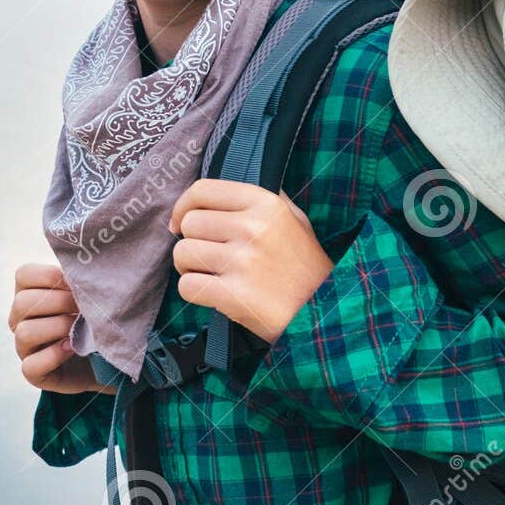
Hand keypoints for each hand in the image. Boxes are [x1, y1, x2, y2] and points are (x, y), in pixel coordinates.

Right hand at [8, 262, 116, 394]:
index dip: (49, 275)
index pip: (23, 275)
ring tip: (80, 328)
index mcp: (29, 294)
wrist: (106, 357)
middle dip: (58, 301)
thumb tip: (83, 272)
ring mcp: (24, 348)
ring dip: (57, 327)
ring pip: (24, 332)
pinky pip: (30, 366)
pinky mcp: (34, 373)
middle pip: (22, 303)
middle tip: (84, 306)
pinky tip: (74, 348)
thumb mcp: (87, 297)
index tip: (75, 282)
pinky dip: (54, 356)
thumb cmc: (94, 320)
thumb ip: (80, 283)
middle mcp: (20, 320)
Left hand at [167, 179, 335, 343]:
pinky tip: (213, 294)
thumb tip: (216, 193)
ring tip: (211, 275)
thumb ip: (260, 201)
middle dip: (192, 242)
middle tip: (207, 257)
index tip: (180, 223)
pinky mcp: (234, 295)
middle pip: (190, 224)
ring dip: (189, 267)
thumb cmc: (306, 267)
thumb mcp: (294, 220)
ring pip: (183, 253)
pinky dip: (193, 292)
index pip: (203, 190)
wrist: (325, 314)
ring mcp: (243, 262)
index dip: (183, 206)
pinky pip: (187, 285)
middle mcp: (253, 228)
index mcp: (265, 203)